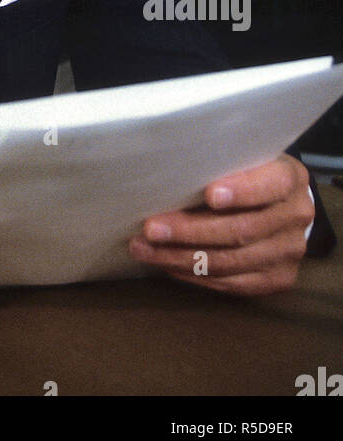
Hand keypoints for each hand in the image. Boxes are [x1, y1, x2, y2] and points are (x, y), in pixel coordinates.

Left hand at [128, 154, 312, 294]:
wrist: (283, 204)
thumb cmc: (249, 172)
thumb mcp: (244, 157)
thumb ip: (221, 164)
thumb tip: (165, 175)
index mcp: (290, 179)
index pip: (270, 185)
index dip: (241, 191)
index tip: (209, 194)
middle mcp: (295, 217)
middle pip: (241, 230)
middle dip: (190, 231)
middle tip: (151, 229)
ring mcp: (289, 252)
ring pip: (231, 261)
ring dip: (181, 257)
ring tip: (145, 250)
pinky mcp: (277, 279)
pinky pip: (232, 283)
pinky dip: (195, 274)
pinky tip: (168, 265)